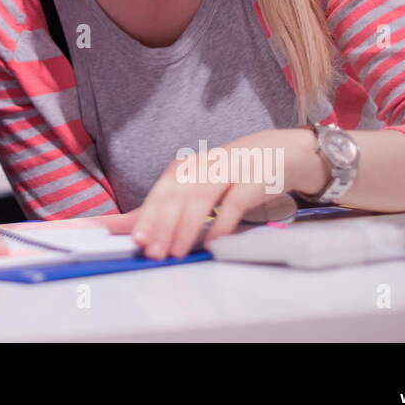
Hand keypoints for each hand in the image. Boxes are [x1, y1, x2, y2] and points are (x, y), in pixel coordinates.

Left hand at [119, 129, 323, 258]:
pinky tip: (212, 242)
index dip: (148, 215)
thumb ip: (165, 206)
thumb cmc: (229, 175)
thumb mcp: (196, 185)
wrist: (277, 153)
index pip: (161, 192)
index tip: (137, 239)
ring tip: (176, 251)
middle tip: (152, 251)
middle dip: (162, 225)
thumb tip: (127, 225)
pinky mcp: (252, 181)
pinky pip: (234, 203)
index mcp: (186, 168)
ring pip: (201, 198)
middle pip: (176, 195)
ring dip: (186, 226)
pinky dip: (222, 223)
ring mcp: (228, 172)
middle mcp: (203, 166)